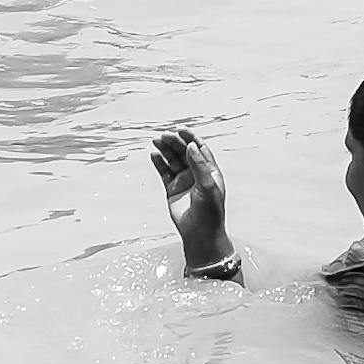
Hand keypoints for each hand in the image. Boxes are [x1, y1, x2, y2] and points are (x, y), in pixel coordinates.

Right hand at [149, 125, 232, 265]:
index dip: (191, 138)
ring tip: (156, 141)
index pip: (200, 150)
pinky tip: (154, 155)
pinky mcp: (172, 190)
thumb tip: (191, 146)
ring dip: (166, 150)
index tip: (181, 129)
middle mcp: (196, 174)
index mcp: (209, 171)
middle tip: (164, 135)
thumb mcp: (207, 186)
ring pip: (173, 161)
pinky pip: (164, 172)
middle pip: (184, 153)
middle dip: (175, 143)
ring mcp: (184, 181)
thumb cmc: (210, 211)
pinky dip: (159, 163)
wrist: (200, 233)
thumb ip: (199, 166)